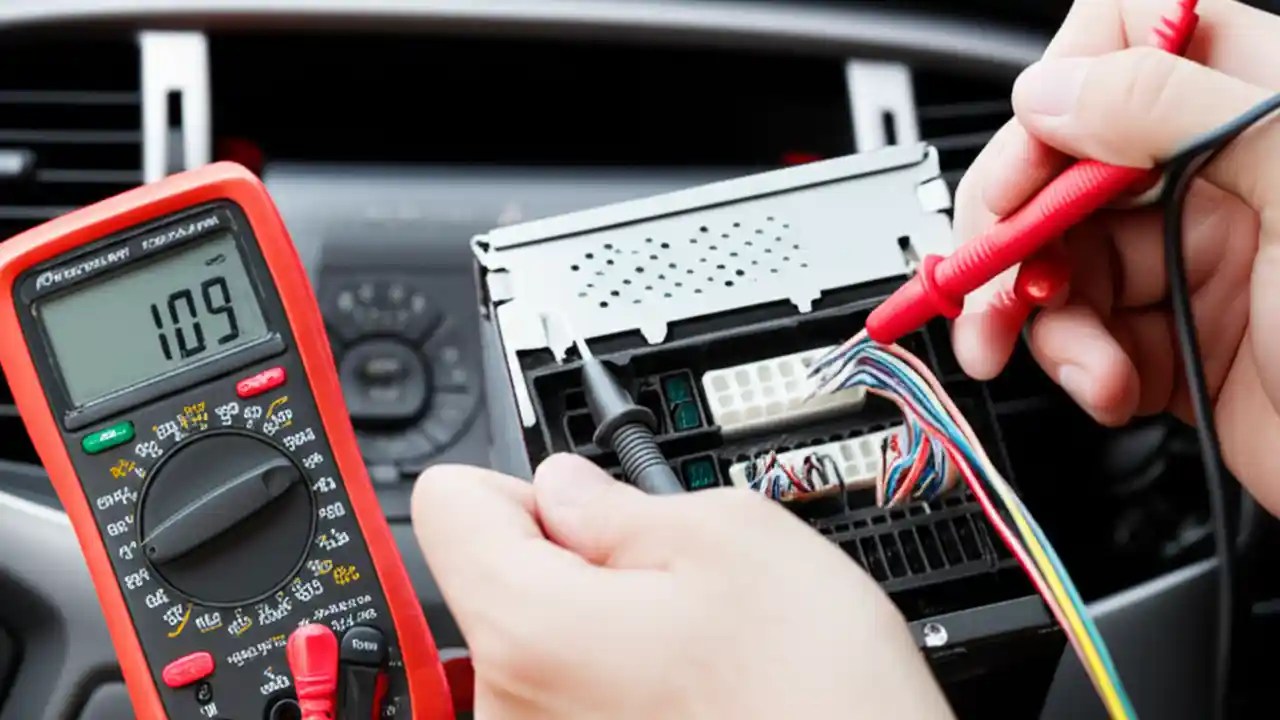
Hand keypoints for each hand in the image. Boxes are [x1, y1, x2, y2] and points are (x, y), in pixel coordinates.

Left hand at [412, 455, 951, 718]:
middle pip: (493, 580)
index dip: (526, 485)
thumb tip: (568, 490)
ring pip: (536, 647)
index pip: (447, 500)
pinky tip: (686, 699)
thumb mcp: (736, 539)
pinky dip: (611, 691)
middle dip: (571, 564)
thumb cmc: (820, 700)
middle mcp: (506, 711)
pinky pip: (562, 707)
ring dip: (598, 634)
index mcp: (528, 627)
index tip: (585, 507)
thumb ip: (622, 501)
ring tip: (692, 654)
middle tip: (669, 586)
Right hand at [952, 0, 1279, 511]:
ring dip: (1043, 321)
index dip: (1062, 90)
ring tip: (1076, 366)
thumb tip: (1050, 92)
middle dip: (1013, 231)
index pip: (1125, 42)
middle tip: (990, 283)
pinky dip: (1079, 369)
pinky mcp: (1170, 343)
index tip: (1032, 168)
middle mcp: (1213, 176)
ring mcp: (1188, 262)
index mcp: (1254, 108)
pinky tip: (1111, 387)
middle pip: (1063, 167)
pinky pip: (1082, 339)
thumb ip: (1172, 112)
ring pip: (1058, 263)